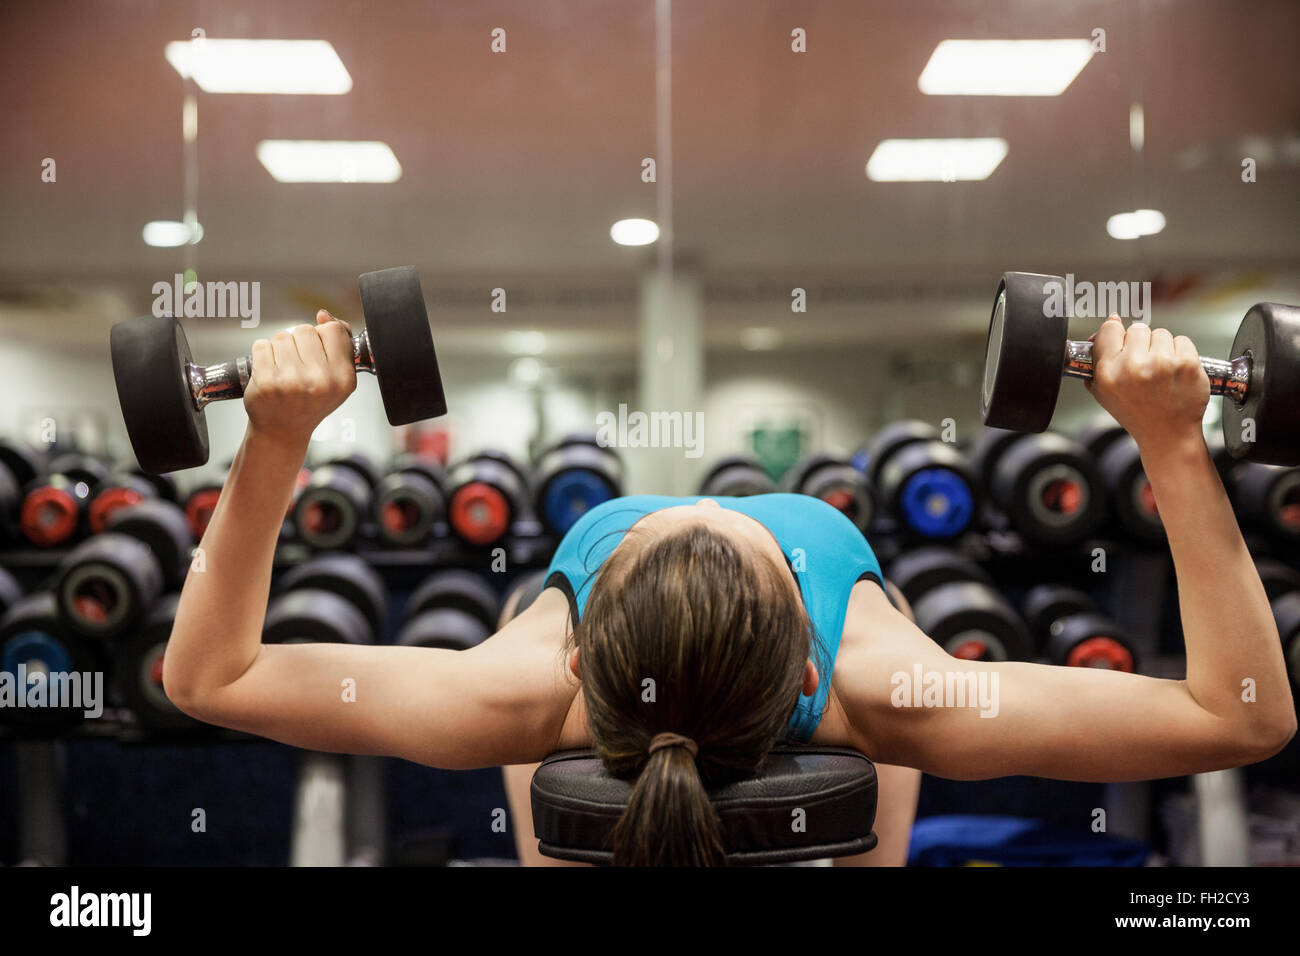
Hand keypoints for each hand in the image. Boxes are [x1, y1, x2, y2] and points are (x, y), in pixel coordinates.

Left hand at [244, 312, 356, 449]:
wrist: (283, 430)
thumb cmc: (310, 402)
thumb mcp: (337, 377)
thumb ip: (339, 343)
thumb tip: (323, 314)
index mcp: (343, 378)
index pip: (333, 330)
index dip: (323, 337)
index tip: (318, 353)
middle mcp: (320, 380)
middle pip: (306, 329)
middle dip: (299, 342)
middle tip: (299, 365)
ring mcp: (291, 381)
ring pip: (282, 336)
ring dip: (280, 348)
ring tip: (284, 370)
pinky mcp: (266, 381)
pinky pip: (261, 345)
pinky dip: (262, 355)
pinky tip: (270, 372)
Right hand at [1085, 316, 1208, 453]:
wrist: (1168, 434)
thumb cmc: (1136, 414)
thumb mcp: (1104, 393)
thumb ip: (1099, 360)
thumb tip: (1109, 324)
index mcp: (1109, 373)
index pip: (1109, 329)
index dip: (1116, 332)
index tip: (1121, 337)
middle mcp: (1134, 366)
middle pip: (1138, 328)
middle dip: (1141, 342)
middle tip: (1144, 363)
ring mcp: (1162, 363)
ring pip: (1161, 333)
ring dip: (1162, 347)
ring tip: (1161, 370)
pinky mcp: (1187, 363)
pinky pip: (1182, 341)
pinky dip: (1181, 352)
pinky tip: (1175, 371)